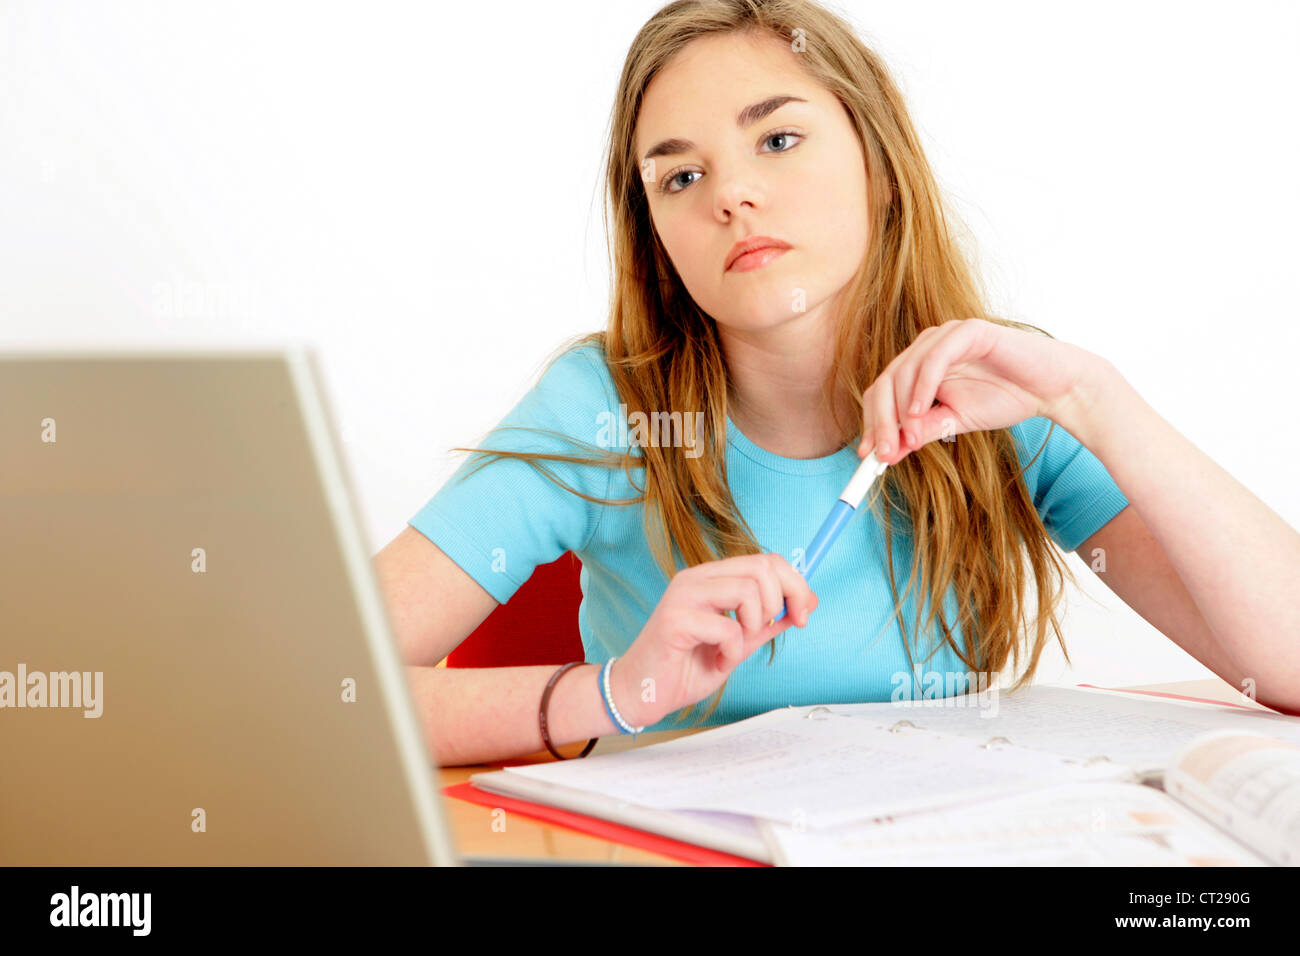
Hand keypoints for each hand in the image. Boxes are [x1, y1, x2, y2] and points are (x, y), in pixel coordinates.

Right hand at [612, 553, 818, 726]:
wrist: (641, 693)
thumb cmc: (684, 668)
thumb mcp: (738, 642)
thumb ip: (767, 621)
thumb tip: (809, 602)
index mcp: (711, 578)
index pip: (765, 560)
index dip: (795, 584)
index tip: (803, 614)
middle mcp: (696, 578)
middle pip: (762, 567)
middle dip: (782, 601)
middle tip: (770, 630)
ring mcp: (683, 595)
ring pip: (747, 590)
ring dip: (753, 626)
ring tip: (734, 648)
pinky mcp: (675, 619)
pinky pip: (728, 628)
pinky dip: (732, 651)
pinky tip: (716, 661)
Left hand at [858, 318, 1100, 463]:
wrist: (1052, 387)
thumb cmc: (1006, 398)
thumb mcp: (955, 421)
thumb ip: (923, 431)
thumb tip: (888, 452)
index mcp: (919, 366)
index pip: (882, 393)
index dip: (872, 424)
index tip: (867, 457)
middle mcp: (926, 347)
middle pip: (885, 382)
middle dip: (880, 422)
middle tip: (882, 455)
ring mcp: (945, 336)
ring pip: (904, 371)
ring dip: (901, 410)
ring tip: (908, 441)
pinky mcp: (967, 331)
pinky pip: (934, 358)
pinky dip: (922, 386)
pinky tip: (919, 412)